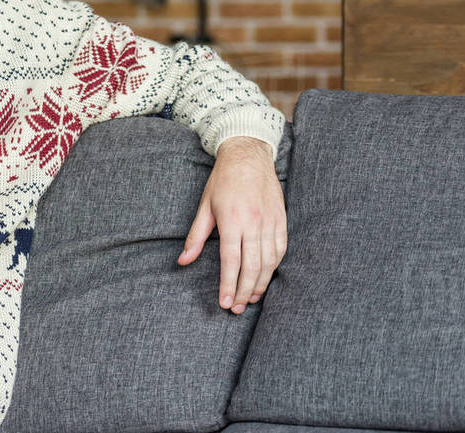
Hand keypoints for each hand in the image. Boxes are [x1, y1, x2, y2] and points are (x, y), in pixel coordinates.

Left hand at [177, 135, 286, 314]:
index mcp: (232, 220)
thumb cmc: (223, 181)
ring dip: (260, 284)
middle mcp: (254, 223)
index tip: (224, 303)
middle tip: (235, 309)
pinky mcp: (281, 220)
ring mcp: (271, 222)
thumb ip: (196, 237)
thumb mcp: (204, 207)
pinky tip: (266, 279)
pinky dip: (274, 267)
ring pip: (269, 262)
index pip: (231, 261)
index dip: (228, 285)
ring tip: (249, 299)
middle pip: (252, 267)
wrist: (248, 155)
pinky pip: (281, 250)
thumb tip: (183, 261)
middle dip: (243, 291)